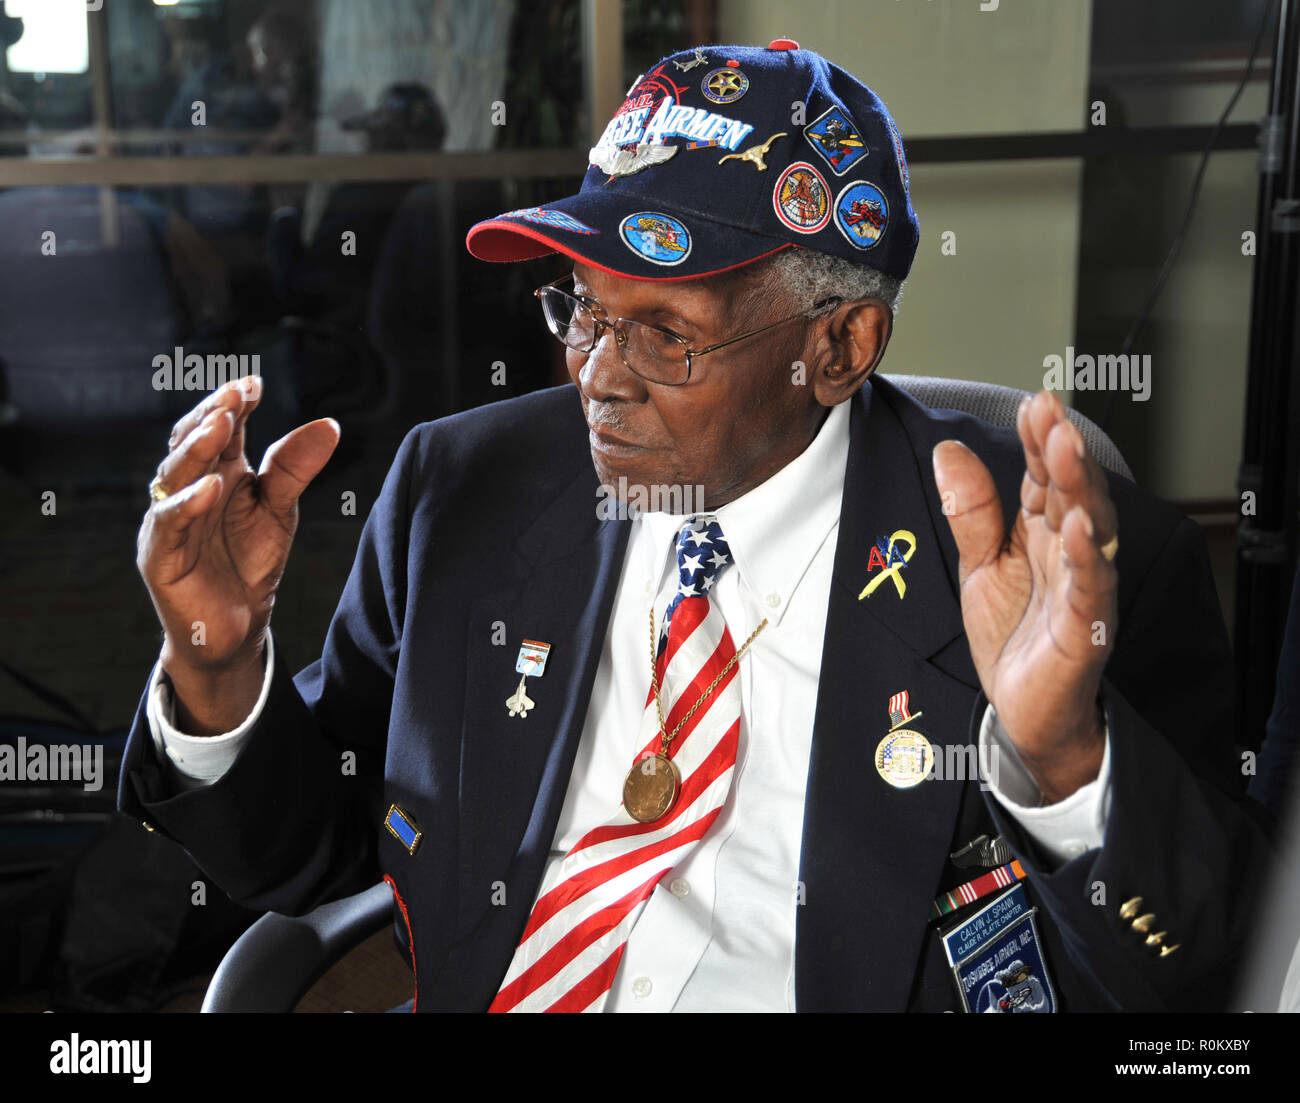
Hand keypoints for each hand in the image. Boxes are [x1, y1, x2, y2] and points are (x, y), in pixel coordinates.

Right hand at [136, 376, 338, 731]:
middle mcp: (188, 489)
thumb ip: (296, 468)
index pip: (222, 429)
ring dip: (197, 449)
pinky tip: (213, 488)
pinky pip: (170, 524)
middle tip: (235, 394)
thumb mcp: (281, 510)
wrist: (237, 626)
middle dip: (213, 415)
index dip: (234, 405)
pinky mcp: (161, 555)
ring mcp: (171, 520)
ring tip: (220, 425)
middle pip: (192, 442)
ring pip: (175, 476)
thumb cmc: (251, 562)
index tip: (254, 383)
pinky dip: (188, 505)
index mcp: (218, 473)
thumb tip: (330, 424)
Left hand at [932, 390, 1117, 801]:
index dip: (1039, 439)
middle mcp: (1069, 554)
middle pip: (1071, 493)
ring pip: (1089, 531)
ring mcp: (1082, 591)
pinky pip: (1089, 591)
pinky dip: (1085, 559)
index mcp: (1043, 534)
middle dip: (1062, 450)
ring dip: (1080, 488)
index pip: (1044, 477)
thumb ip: (970, 511)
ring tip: (1067, 447)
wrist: (1024, 711)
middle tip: (1051, 411)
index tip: (1032, 402)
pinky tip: (1076, 528)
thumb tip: (948, 450)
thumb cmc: (1012, 636)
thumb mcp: (979, 566)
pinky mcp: (1084, 632)